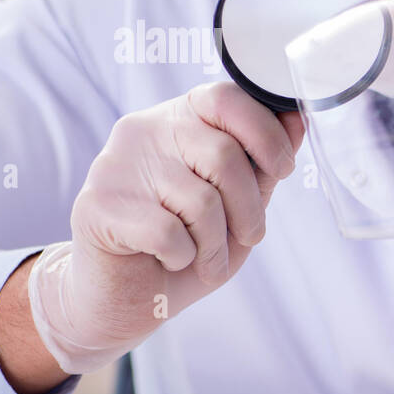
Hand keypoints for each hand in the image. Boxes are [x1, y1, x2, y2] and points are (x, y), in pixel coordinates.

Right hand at [26, 83, 303, 375]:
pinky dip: (183, 257)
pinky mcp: (97, 207)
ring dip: (217, 244)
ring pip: (201, 200)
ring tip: (208, 259)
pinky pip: (168, 233)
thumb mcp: (239, 204)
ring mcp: (115, 166)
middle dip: (250, 208)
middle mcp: (142, 131)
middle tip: (250, 236)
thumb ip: (264, 163)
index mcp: (177, 118)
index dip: (266, 134)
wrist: (124, 295)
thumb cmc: (187, 244)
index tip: (282, 169)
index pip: (225, 97)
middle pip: (223, 154)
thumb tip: (296, 119)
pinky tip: (169, 260)